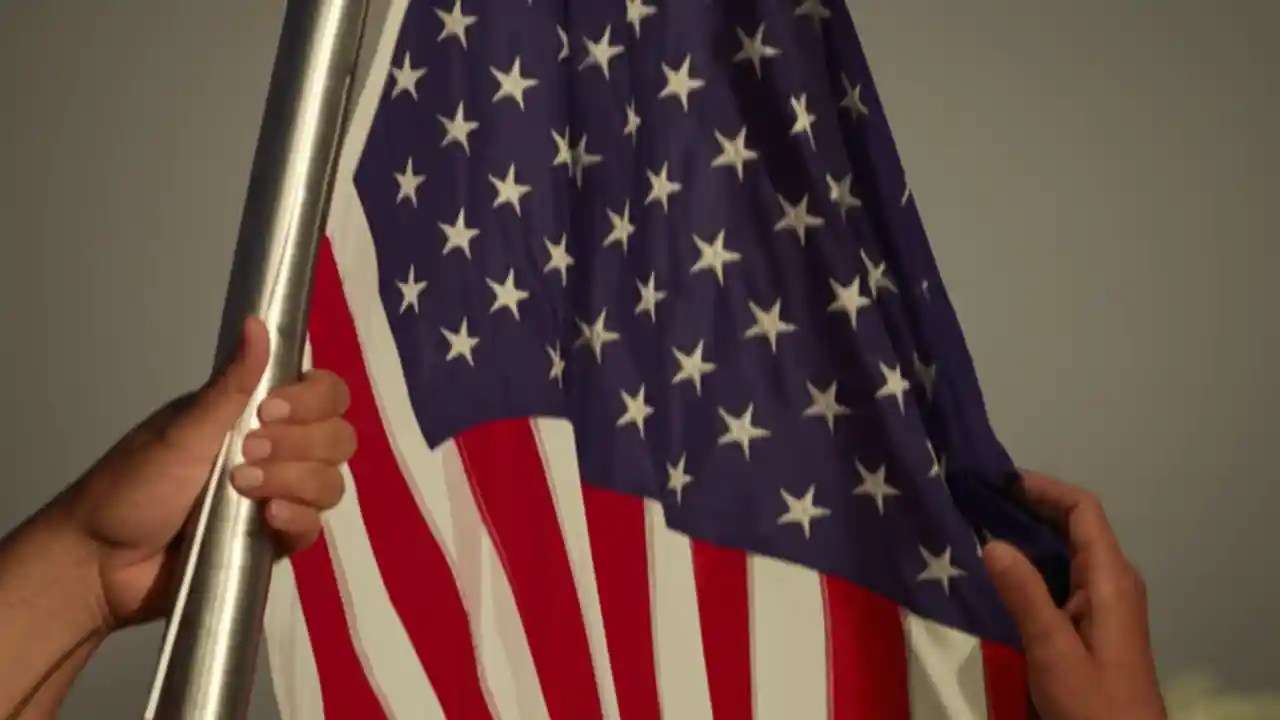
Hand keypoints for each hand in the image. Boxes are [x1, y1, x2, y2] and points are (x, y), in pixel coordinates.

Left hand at [63, 316, 354, 629]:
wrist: (101, 563)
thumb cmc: (133, 485)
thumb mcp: (182, 431)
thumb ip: (231, 385)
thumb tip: (257, 321)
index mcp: (256, 415)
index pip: (325, 394)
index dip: (313, 401)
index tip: (270, 411)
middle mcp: (278, 453)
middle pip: (338, 437)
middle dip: (300, 445)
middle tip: (246, 454)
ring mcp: (280, 497)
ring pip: (331, 483)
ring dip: (294, 482)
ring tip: (242, 489)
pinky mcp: (275, 541)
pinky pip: (314, 527)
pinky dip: (297, 519)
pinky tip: (267, 518)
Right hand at [982, 471, 1164, 719]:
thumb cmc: (1095, 704)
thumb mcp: (1054, 651)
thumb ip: (1025, 596)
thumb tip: (993, 542)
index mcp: (1110, 579)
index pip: (1083, 510)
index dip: (1043, 487)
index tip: (996, 481)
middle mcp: (1112, 583)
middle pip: (1074, 526)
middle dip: (1028, 507)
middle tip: (974, 501)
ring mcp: (1104, 605)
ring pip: (1065, 552)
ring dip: (1026, 536)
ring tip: (976, 529)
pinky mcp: (1092, 625)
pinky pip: (1061, 579)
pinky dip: (1030, 566)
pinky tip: (996, 574)